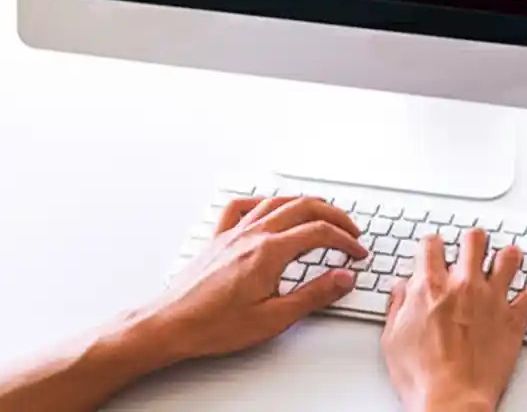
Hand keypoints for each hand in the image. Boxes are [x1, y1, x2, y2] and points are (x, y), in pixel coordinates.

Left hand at [142, 196, 367, 362]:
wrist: (169, 325)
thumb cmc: (213, 325)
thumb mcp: (274, 318)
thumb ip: (314, 295)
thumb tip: (343, 278)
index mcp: (269, 252)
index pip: (320, 233)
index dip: (346, 241)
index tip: (357, 253)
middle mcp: (253, 235)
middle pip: (304, 207)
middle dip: (334, 215)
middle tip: (351, 230)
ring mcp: (234, 233)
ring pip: (277, 201)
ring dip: (305, 203)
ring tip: (322, 214)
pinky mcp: (219, 239)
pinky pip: (241, 207)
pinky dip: (262, 202)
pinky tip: (269, 208)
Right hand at [381, 230, 526, 411]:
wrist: (450, 400)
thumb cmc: (422, 377)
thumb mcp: (392, 338)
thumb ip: (398, 306)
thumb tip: (402, 289)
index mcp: (429, 288)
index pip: (432, 244)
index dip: (433, 244)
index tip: (436, 249)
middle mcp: (463, 286)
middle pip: (474, 239)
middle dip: (473, 241)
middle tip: (473, 249)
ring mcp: (491, 300)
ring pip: (509, 256)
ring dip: (508, 255)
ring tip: (506, 259)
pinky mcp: (514, 319)